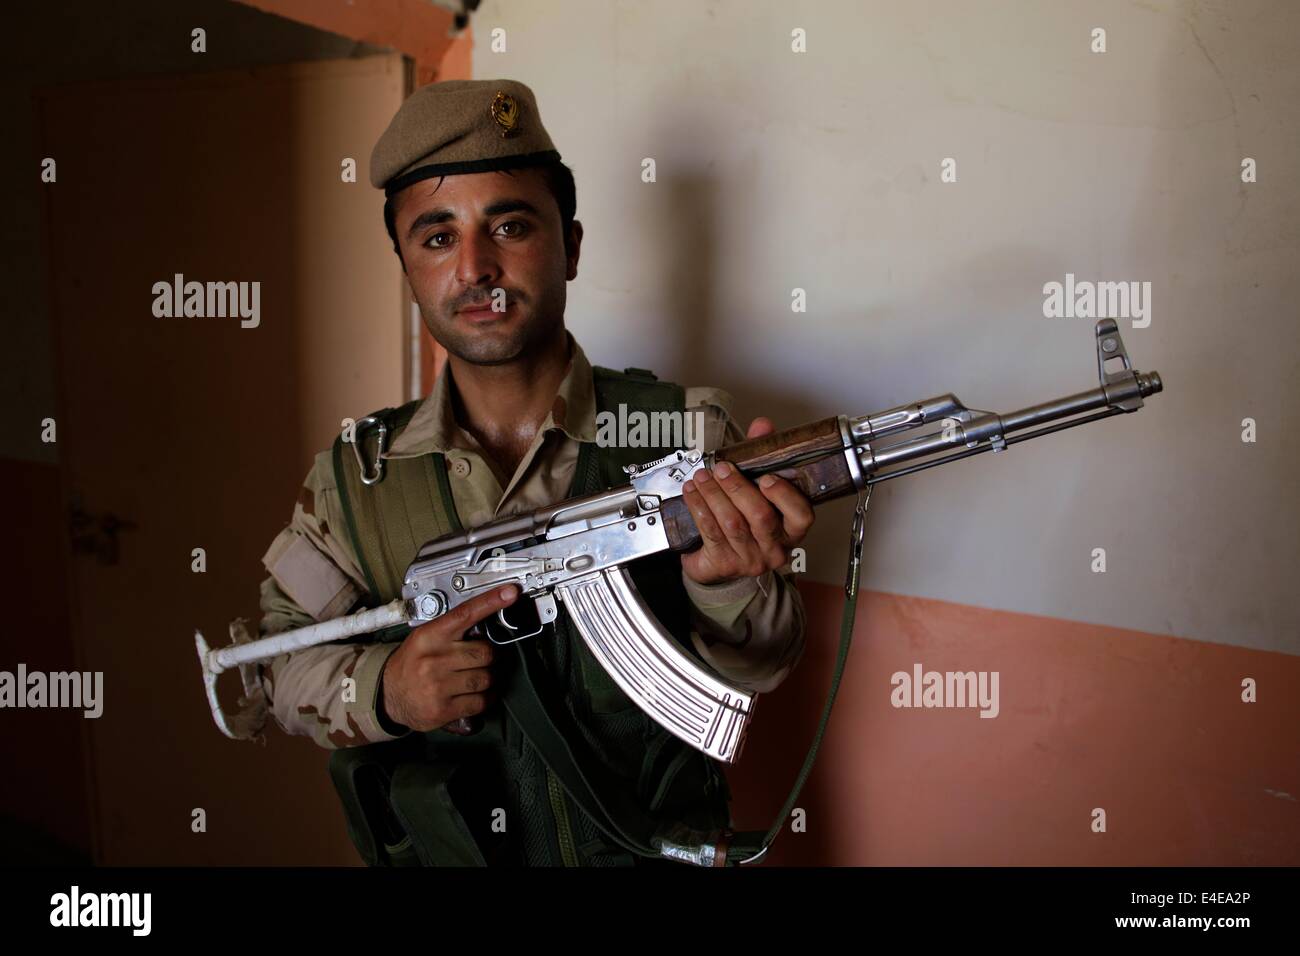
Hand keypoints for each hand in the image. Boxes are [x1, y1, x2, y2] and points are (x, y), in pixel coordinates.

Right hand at [379, 584, 518, 733]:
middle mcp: (434, 659)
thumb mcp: (424, 639)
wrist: (387, 695)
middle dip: (487, 656)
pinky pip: (480, 701)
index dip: (490, 602)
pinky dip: (483, 698)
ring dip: (486, 678)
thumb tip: (485, 622)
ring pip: (486, 678)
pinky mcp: (443, 709)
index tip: (510, 593)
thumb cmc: (410, 664)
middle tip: (476, 659)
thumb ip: (452, 630)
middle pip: (485, 652)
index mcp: (430, 636)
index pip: (465, 613)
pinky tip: (471, 694)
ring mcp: (438, 686)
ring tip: (471, 677)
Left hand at [679, 417, 814, 585]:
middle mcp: (774, 547)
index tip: (766, 477)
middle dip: (737, 488)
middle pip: (761, 517)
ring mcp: (749, 558)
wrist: (720, 560)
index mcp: (791, 528)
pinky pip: (710, 531)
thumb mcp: (758, 489)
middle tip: (722, 469)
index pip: (802, 515)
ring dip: (714, 495)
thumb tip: (762, 426)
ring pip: (732, 523)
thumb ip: (763, 456)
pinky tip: (692, 492)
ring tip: (702, 476)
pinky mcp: (724, 563)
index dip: (784, 496)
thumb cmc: (745, 520)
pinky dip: (699, 507)